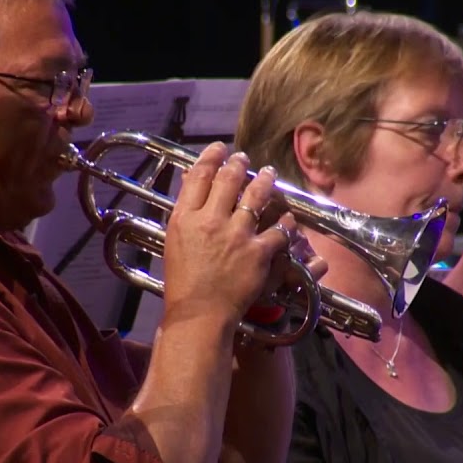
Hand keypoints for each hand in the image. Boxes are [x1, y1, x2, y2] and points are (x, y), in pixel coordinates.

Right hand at [162, 143, 296, 327]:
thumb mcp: (175, 241)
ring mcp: (236, 236)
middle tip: (244, 158)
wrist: (198, 314)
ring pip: (257, 197)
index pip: (199, 176)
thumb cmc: (183, 282)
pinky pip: (278, 230)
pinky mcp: (257, 253)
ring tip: (269, 174)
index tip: (219, 149)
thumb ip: (186, 214)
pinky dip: (285, 223)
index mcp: (185, 218)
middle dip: (239, 163)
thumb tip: (194, 187)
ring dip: (265, 181)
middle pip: (228, 179)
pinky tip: (288, 218)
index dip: (211, 157)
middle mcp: (210, 221)